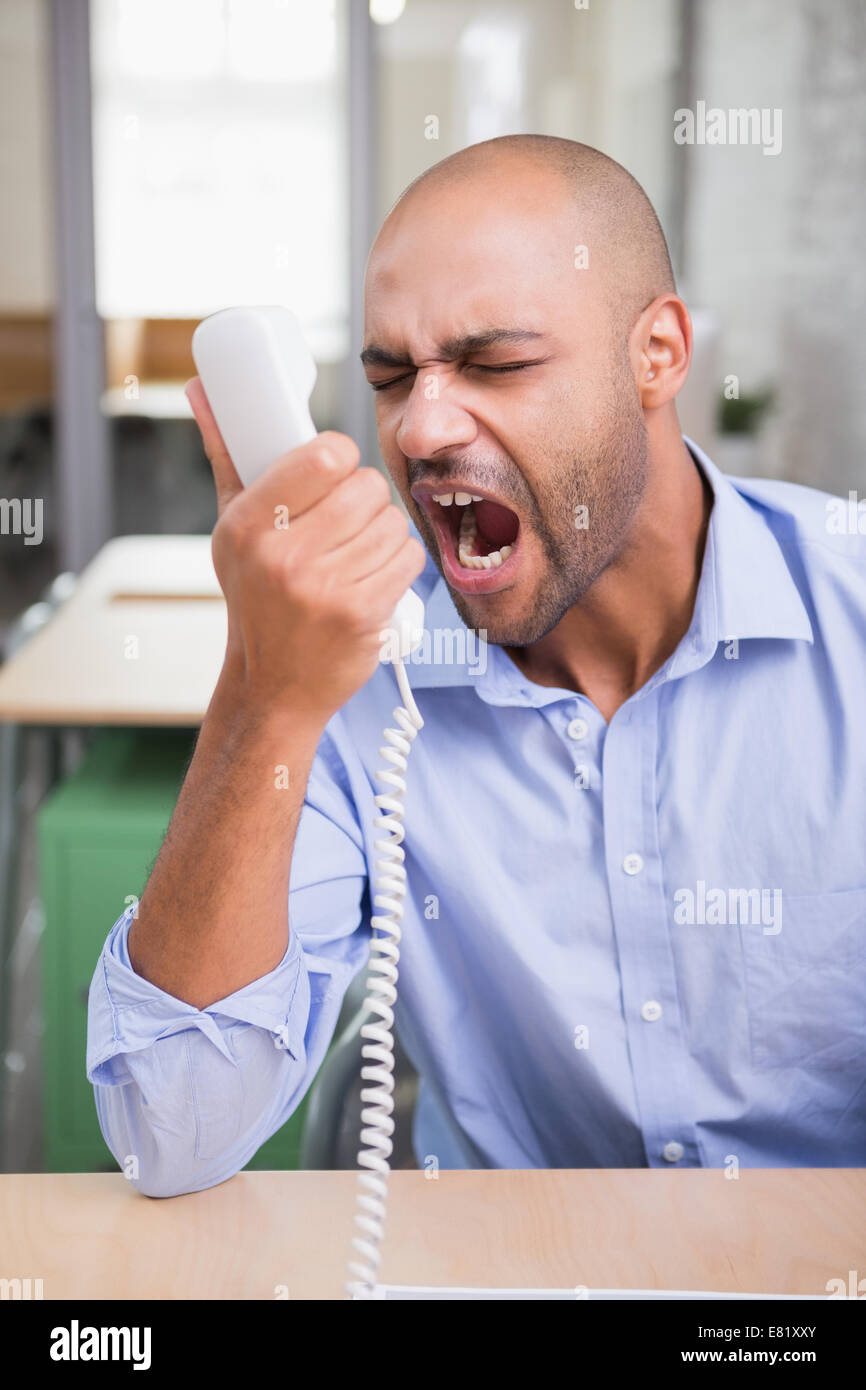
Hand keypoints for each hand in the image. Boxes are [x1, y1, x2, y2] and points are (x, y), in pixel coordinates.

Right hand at [185, 377, 425, 726]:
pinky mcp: (362, 615)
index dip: (339, 459)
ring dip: (383, 533)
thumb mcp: (230, 529)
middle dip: (364, 500)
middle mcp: (283, 556)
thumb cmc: (255, 597)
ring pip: (391, 522)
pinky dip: (398, 565)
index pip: (325, 454)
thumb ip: (227, 455)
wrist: (274, 687)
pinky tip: (372, 578)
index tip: (332, 473)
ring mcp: (324, 588)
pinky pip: (407, 558)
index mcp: (248, 525)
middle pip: (366, 486)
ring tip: (356, 554)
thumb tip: (203, 387)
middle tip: (347, 522)